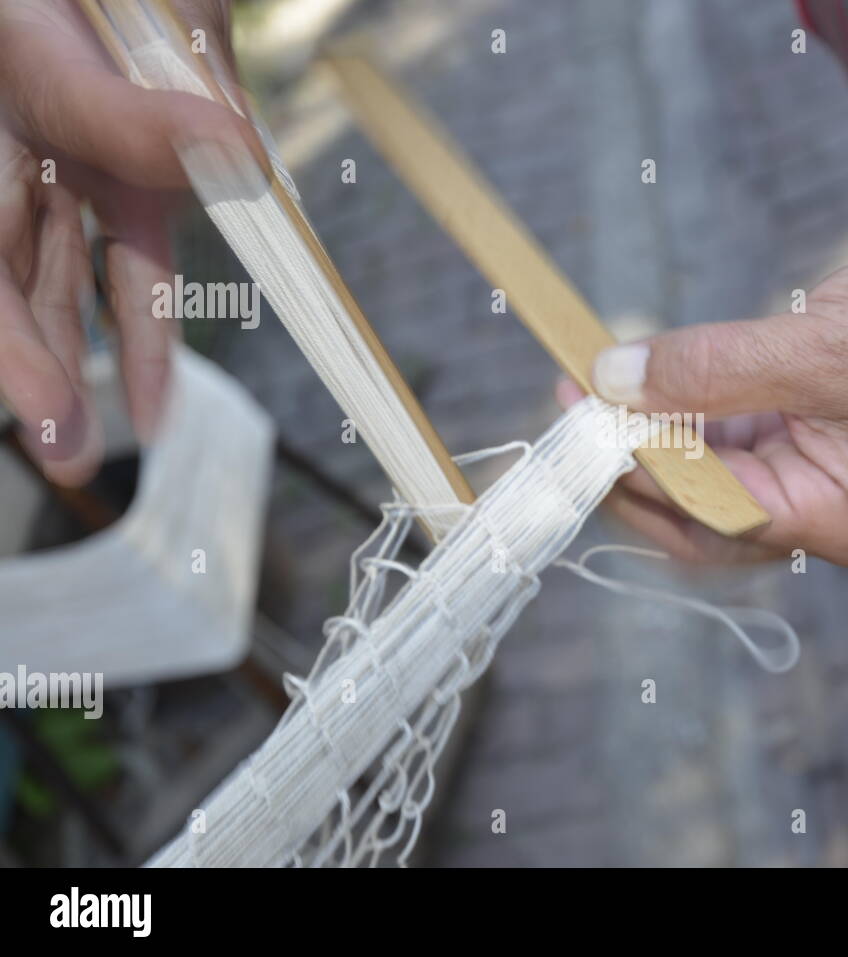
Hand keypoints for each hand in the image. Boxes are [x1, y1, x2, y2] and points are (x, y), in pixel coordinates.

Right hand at [0, 0, 256, 484]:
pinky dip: (142, 333)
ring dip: (80, 368)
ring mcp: (73, 174)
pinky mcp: (131, 180)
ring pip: (65, 288)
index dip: (12, 348)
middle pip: (18, 286)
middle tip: (68, 462)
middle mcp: (19, 163)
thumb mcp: (57, 36)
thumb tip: (238, 155)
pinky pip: (134, 267)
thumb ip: (126, 108)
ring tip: (82, 454)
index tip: (48, 415)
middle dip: (38, 376)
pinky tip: (151, 408)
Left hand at [561, 222, 847, 565]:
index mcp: (836, 520)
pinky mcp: (827, 425)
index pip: (705, 510)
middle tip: (572, 412)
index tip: (574, 415)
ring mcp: (827, 469)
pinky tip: (659, 374)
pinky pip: (744, 429)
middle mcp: (827, 510)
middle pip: (702, 510)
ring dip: (660, 430)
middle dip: (634, 464)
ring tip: (599, 384)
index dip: (632, 465)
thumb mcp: (822, 348)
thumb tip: (613, 379)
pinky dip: (699, 405)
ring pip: (716, 468)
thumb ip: (710, 370)